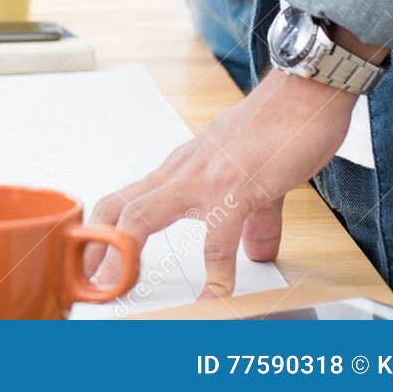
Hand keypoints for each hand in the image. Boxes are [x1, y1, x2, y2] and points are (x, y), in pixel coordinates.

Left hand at [85, 70, 354, 300]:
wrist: (304, 96)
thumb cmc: (275, 128)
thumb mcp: (251, 181)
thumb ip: (249, 221)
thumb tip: (251, 254)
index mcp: (178, 172)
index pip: (122, 202)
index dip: (100, 234)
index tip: (93, 267)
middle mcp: (180, 174)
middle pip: (116, 209)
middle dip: (96, 248)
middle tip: (88, 284)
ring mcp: (202, 180)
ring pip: (143, 216)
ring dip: (126, 255)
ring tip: (120, 288)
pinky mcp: (236, 188)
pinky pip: (217, 238)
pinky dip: (215, 273)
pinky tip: (214, 295)